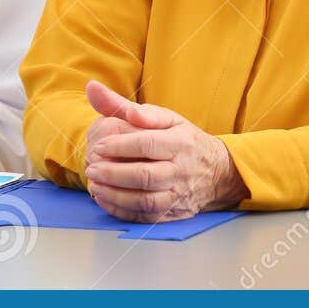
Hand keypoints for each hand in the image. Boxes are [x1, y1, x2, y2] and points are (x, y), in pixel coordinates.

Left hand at [82, 80, 246, 221]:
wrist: (217, 171)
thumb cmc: (182, 139)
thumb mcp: (162, 117)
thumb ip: (124, 105)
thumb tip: (93, 89)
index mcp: (180, 142)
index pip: (148, 144)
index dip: (120, 146)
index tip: (98, 146)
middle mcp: (181, 170)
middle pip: (145, 175)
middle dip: (113, 173)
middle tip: (91, 167)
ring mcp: (179, 195)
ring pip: (145, 201)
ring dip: (115, 195)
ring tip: (94, 185)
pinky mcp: (174, 214)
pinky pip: (146, 218)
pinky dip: (122, 211)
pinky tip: (105, 199)